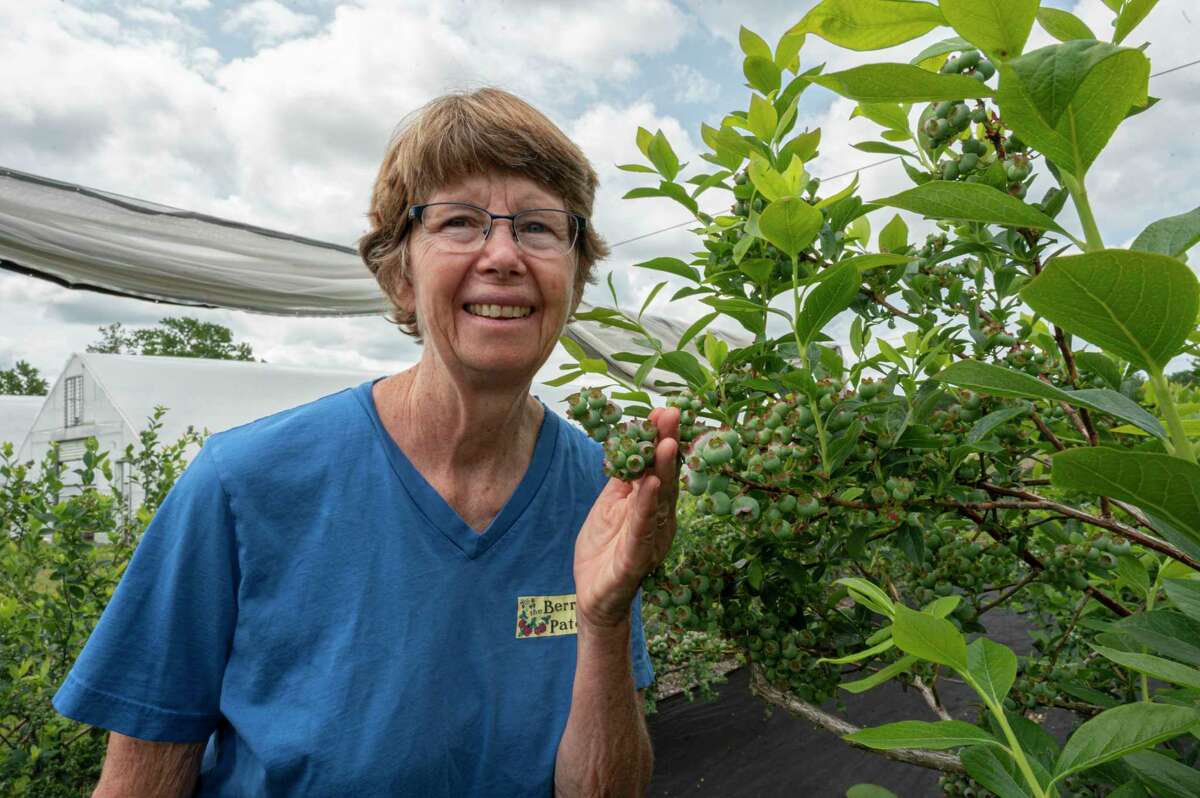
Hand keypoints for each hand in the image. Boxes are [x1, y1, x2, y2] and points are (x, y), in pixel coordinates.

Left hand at [573, 406, 680, 630]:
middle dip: (667, 444)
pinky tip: (649, 485)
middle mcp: (658, 520)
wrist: (594, 598)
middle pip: (664, 477)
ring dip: (663, 471)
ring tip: (666, 442)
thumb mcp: (610, 506)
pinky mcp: (635, 560)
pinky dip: (646, 506)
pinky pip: (642, 529)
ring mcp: (649, 540)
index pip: (658, 466)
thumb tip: (631, 442)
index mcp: (651, 505)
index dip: (661, 439)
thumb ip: (623, 479)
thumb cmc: (605, 549)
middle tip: (673, 414)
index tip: (665, 411)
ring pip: (658, 501)